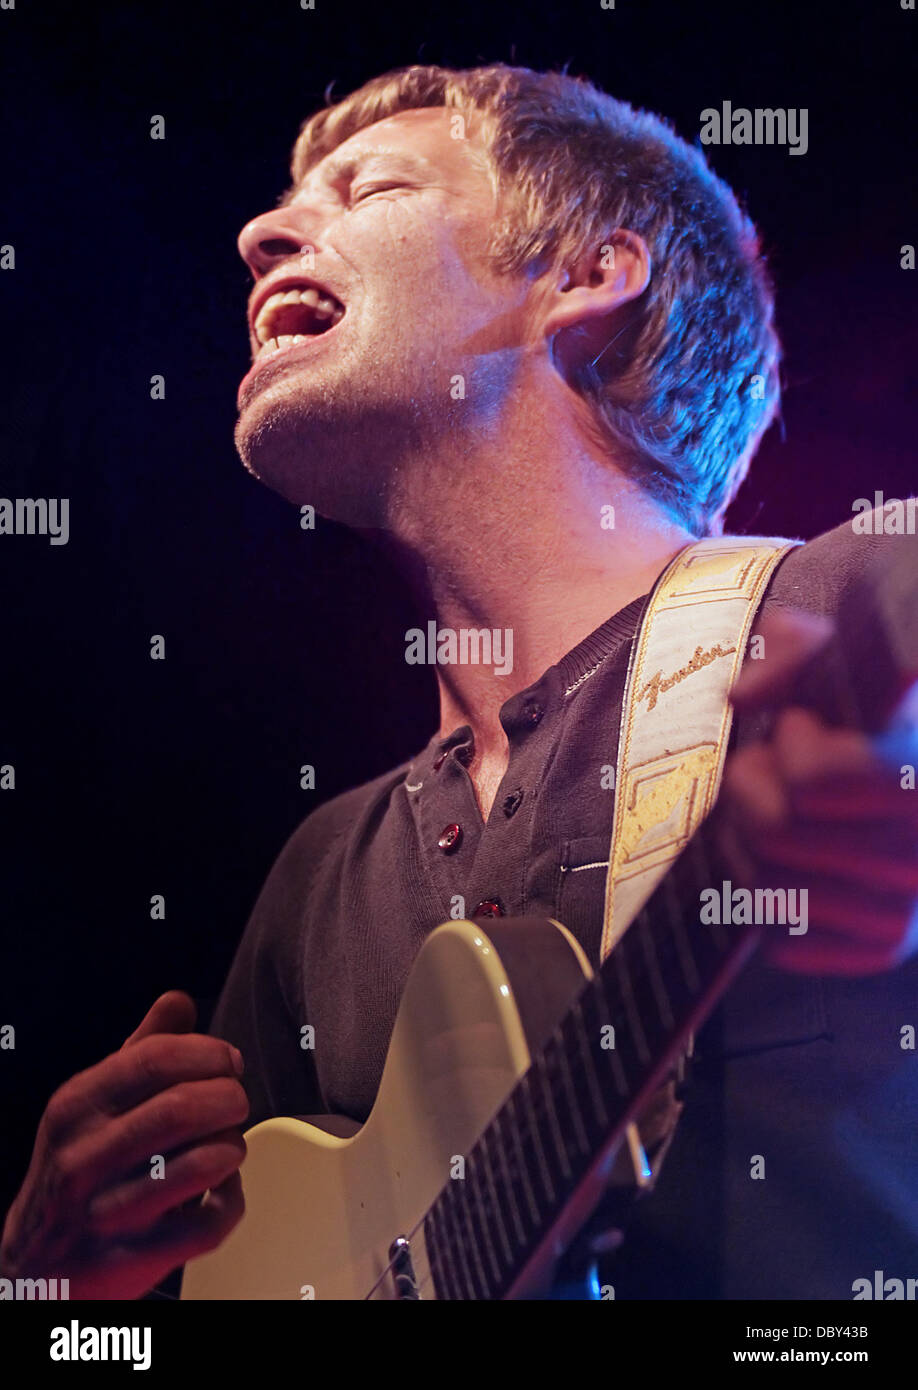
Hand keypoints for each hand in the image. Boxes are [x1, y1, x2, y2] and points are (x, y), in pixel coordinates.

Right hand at [0, 991, 248, 1298]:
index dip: (209, 1053)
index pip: (156, 1059)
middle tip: (234, 1102)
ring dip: (231, 1148)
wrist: (34, 1267)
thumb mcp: (93, 1105)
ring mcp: (108, 1212)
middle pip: (184, 1108)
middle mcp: (85, 1157)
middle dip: (229, 1098)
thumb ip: (140, 1051)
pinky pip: (210, 1222)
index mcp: (76, 1107)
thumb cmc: (78, 1170)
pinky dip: (230, 1201)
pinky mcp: (135, 1259)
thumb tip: (178, 1001)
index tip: (228, 1062)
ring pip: (203, 1164)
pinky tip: (218, 1191)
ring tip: (225, 1146)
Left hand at [722, 609, 917, 973]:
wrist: (900, 789)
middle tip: (767, 766)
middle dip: (753, 787)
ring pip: (768, 884)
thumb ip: (795, 651)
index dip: (792, 745)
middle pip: (775, 830)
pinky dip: (763, 896)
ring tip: (771, 807)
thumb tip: (743, 696)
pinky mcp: (881, 949)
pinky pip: (780, 936)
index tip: (800, 726)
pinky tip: (783, 859)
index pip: (814, 778)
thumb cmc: (864, 715)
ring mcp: (909, 909)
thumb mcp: (841, 660)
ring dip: (747, 839)